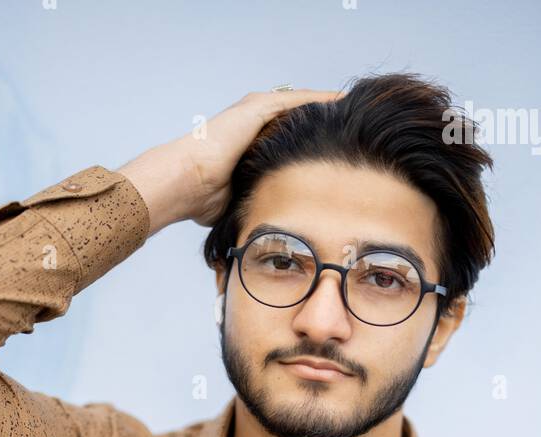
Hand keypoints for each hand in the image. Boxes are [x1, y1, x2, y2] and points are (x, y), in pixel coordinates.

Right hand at [117, 88, 342, 235]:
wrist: (185, 183)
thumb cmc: (201, 201)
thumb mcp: (238, 201)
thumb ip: (253, 203)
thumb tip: (264, 232)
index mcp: (248, 144)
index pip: (286, 140)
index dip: (310, 145)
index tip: (335, 153)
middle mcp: (251, 124)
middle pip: (296, 121)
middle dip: (322, 124)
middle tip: (353, 128)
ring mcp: (254, 112)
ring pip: (299, 106)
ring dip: (325, 108)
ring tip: (354, 110)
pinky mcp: (256, 107)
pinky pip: (296, 100)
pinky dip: (318, 100)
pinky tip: (341, 102)